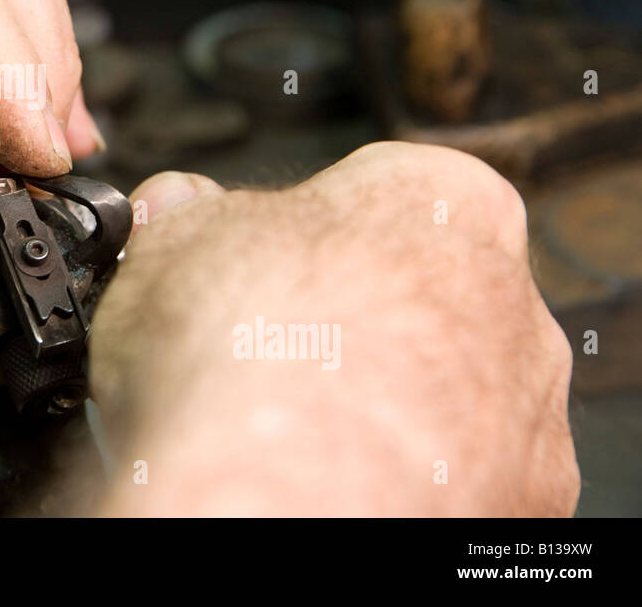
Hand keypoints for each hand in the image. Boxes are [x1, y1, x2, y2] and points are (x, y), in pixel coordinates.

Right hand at [90, 142, 578, 515]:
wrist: (275, 500)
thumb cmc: (240, 359)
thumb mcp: (172, 238)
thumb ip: (189, 212)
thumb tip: (179, 209)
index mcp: (444, 200)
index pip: (369, 195)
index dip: (290, 235)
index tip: (243, 268)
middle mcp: (511, 302)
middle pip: (413, 293)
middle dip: (340, 318)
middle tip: (255, 352)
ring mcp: (526, 414)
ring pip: (440, 391)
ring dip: (372, 401)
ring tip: (279, 429)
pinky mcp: (520, 503)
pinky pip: (449, 475)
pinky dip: (394, 475)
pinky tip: (323, 477)